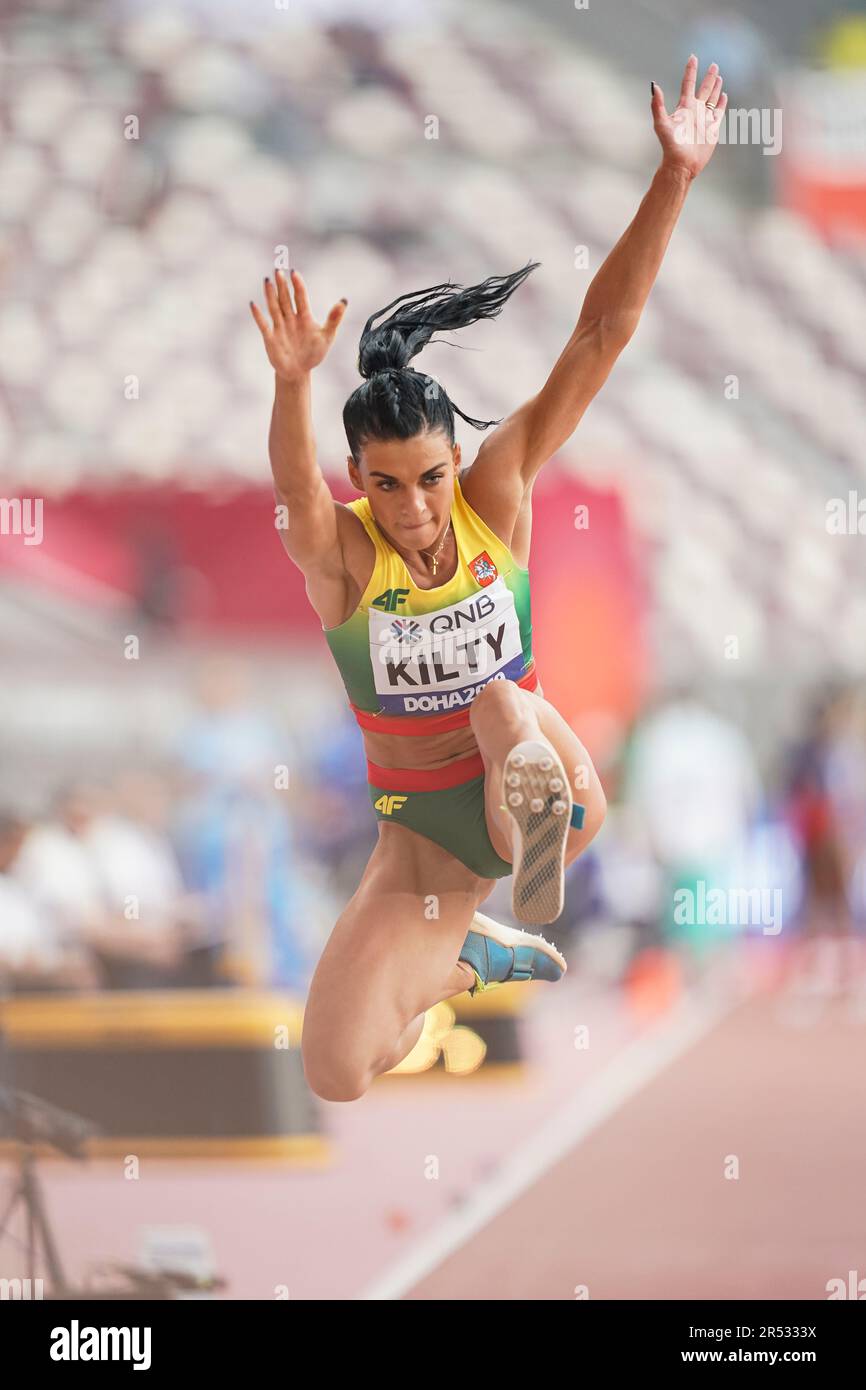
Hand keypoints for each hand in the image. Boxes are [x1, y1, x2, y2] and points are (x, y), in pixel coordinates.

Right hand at [250, 269, 346, 381]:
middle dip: (282, 285)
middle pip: (285, 298)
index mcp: (304, 317)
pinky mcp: (270, 338)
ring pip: (274, 307)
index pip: (300, 297)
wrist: (298, 372)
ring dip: (270, 295)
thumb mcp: (327, 337)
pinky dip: (258, 316)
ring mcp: (279, 327)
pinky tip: (254, 304)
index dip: (298, 285)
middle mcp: (290, 318)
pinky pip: (263, 325)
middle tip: (278, 270)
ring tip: (267, 280)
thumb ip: (334, 319)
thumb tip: (344, 301)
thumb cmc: (313, 353)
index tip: (294, 273)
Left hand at [651, 55, 727, 180]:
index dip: (691, 70)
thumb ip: (657, 105)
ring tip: (719, 76)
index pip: (688, 84)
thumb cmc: (670, 145)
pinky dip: (722, 103)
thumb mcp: (662, 124)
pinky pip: (719, 112)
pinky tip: (723, 95)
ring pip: (712, 98)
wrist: (682, 164)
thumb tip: (654, 86)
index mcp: (684, 107)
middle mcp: (694, 111)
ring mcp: (704, 118)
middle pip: (703, 88)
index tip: (693, 57)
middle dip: (708, 76)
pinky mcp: (712, 128)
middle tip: (713, 64)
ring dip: (715, 87)